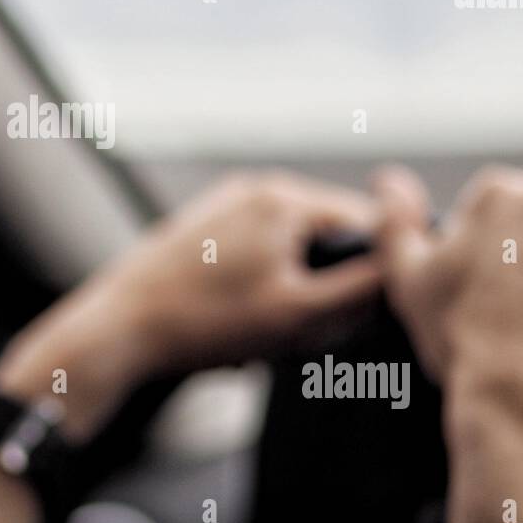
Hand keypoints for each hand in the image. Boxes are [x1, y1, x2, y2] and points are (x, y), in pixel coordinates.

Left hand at [0, 172, 384, 438]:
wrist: (120, 330)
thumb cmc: (205, 323)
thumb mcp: (299, 316)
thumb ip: (362, 290)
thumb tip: (402, 269)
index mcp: (285, 199)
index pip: (366, 223)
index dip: (376, 271)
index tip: (360, 313)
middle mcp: (256, 190)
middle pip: (327, 239)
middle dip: (326, 287)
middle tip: (300, 332)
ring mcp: (225, 207)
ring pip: (291, 253)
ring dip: (292, 295)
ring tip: (260, 333)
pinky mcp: (203, 231)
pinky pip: (257, 259)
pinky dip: (260, 292)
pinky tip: (234, 326)